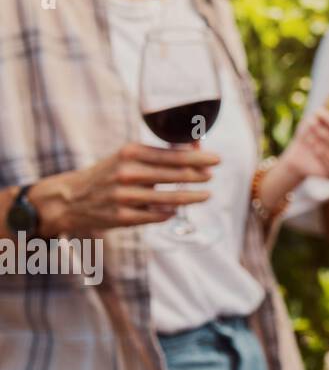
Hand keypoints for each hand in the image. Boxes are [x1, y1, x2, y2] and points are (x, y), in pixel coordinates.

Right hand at [29, 143, 218, 236]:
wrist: (71, 198)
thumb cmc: (108, 173)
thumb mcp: (128, 156)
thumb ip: (158, 154)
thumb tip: (195, 151)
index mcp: (131, 153)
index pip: (173, 155)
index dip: (198, 159)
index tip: (216, 159)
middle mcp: (128, 173)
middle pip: (175, 175)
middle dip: (199, 176)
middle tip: (212, 175)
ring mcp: (125, 196)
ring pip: (169, 198)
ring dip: (192, 197)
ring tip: (206, 194)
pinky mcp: (122, 217)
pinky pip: (156, 216)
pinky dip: (169, 213)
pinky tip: (177, 210)